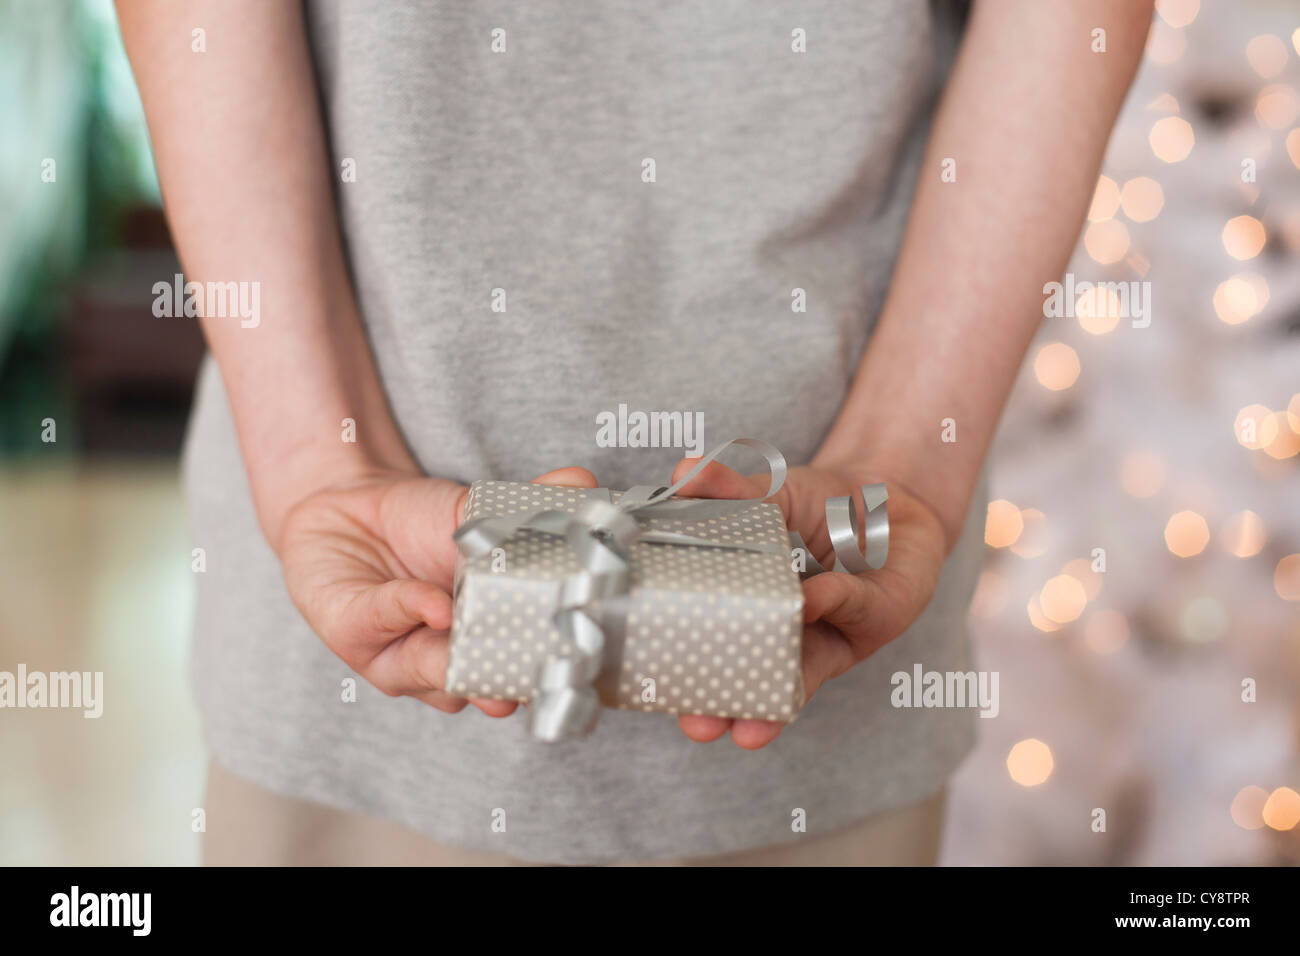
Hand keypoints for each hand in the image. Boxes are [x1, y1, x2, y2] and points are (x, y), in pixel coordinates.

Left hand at [277, 465, 597, 714]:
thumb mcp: (486, 515)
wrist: (351, 509)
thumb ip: (536, 506)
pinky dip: (413, 612)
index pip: (525, 674)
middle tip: (525, 684)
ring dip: (454, 662)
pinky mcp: (352, 634)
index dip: (546, 678)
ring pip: (431, 671)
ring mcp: (402, 656)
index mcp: (492, 642)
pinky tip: (437, 605)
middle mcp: (450, 662)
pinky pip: (384, 623)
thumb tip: (584, 479)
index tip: (576, 673)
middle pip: (480, 688)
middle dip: (501, 689)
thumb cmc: (427, 525)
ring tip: (480, 640)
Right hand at [667, 456, 949, 748]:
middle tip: (696, 725)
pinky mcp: (870, 622)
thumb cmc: (816, 504)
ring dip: (771, 708)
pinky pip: (849, 613)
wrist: (887, 495)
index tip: (643, 687)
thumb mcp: (766, 492)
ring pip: (792, 680)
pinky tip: (812, 599)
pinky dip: (830, 604)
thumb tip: (682, 472)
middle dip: (717, 711)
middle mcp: (776, 632)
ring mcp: (819, 635)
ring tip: (747, 732)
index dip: (671, 670)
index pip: (698, 646)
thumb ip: (727, 487)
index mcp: (740, 605)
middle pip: (740, 682)